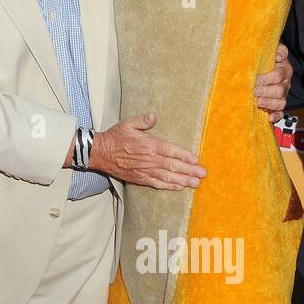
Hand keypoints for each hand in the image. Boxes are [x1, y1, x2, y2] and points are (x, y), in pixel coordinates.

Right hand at [89, 112, 205, 189]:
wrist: (100, 153)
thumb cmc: (115, 137)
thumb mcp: (128, 123)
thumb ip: (143, 121)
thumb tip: (154, 116)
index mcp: (149, 145)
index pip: (171, 151)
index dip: (184, 156)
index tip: (196, 159)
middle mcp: (149, 159)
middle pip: (173, 166)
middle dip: (189, 170)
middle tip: (203, 174)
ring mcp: (145, 171)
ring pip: (167, 177)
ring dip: (183, 180)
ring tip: (196, 183)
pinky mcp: (140, 179)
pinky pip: (157, 184)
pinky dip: (169, 186)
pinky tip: (180, 187)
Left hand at [255, 43, 292, 122]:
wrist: (265, 66)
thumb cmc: (267, 58)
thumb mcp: (273, 49)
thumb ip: (278, 49)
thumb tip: (279, 56)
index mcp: (284, 69)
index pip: (279, 75)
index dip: (269, 78)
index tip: (257, 80)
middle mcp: (285, 83)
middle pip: (280, 90)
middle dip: (267, 92)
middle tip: (255, 91)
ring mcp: (282, 95)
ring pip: (281, 102)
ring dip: (269, 104)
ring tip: (258, 102)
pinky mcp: (278, 105)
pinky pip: (280, 113)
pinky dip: (276, 116)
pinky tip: (269, 118)